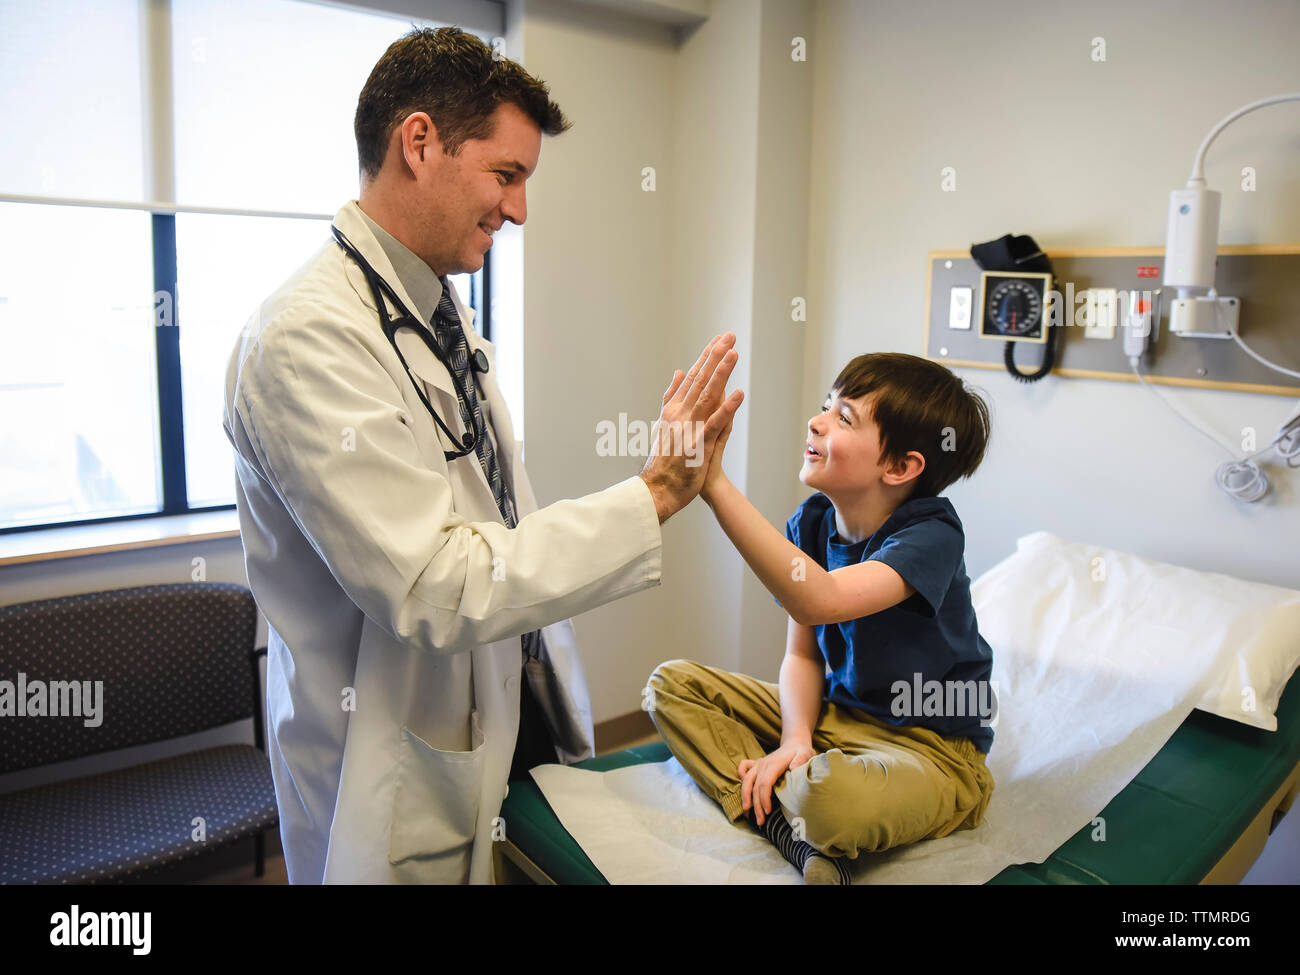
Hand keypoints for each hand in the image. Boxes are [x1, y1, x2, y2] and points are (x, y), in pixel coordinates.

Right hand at [638, 333, 743, 522]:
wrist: (657, 490)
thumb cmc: (664, 460)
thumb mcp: (664, 424)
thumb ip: (671, 397)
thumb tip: (676, 372)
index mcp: (673, 409)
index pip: (691, 377)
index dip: (705, 357)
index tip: (717, 340)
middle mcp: (679, 414)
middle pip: (700, 379)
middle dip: (715, 356)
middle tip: (729, 336)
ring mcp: (688, 428)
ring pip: (707, 395)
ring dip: (721, 373)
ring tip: (733, 354)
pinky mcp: (698, 444)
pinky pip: (715, 423)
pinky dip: (727, 407)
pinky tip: (738, 394)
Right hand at [738, 742, 815, 826]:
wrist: (794, 743)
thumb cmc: (801, 751)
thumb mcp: (806, 753)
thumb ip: (801, 760)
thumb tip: (793, 768)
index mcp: (774, 764)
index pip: (764, 783)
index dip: (764, 798)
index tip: (768, 812)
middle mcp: (763, 764)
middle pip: (754, 786)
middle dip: (756, 805)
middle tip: (760, 821)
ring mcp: (758, 764)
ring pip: (746, 781)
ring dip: (745, 797)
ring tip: (747, 812)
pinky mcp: (757, 764)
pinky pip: (743, 768)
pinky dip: (740, 777)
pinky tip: (744, 789)